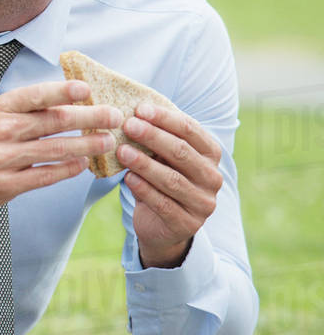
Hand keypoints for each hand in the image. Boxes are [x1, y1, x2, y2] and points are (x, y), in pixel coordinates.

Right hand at [0, 80, 122, 237]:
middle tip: (113, 116)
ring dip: (86, 144)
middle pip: (53, 121)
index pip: (34, 96)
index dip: (61, 91)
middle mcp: (1, 131)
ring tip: (107, 141)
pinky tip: (83, 164)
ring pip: (55, 149)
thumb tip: (66, 99)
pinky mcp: (8, 184)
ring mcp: (4, 158)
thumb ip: (22, 109)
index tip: (86, 89)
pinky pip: (46, 175)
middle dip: (89, 117)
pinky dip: (68, 169)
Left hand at [117, 103, 223, 267]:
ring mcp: (203, 203)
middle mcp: (212, 178)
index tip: (139, 108)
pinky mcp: (187, 224)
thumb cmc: (159, 181)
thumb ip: (154, 139)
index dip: (165, 118)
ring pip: (172, 180)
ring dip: (145, 164)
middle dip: (153, 136)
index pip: (191, 130)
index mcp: (210, 154)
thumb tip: (130, 112)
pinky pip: (163, 204)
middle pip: (182, 152)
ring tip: (122, 152)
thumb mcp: (160, 158)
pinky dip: (144, 189)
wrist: (160, 225)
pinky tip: (128, 179)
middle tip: (128, 125)